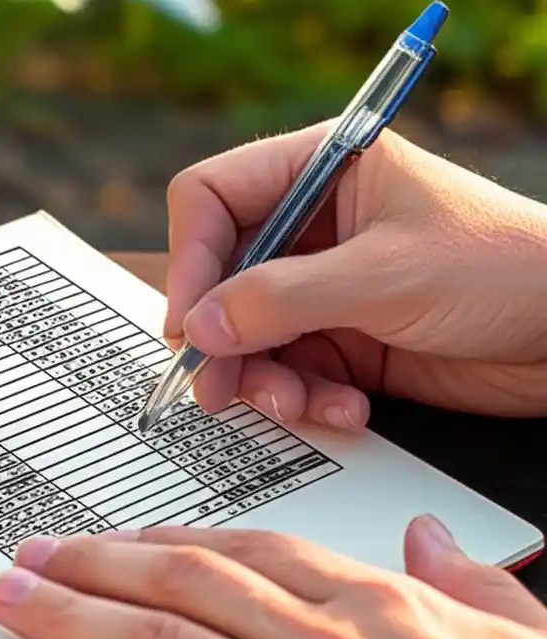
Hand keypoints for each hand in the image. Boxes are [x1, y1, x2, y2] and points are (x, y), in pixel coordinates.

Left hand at [0, 519, 546, 638]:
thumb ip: (473, 586)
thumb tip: (427, 539)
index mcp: (384, 613)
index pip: (256, 552)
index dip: (177, 538)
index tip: (126, 540)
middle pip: (186, 585)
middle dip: (97, 564)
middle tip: (32, 556)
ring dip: (73, 619)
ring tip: (13, 604)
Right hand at [163, 121, 546, 428]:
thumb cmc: (507, 268)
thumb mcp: (383, 277)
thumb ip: (280, 300)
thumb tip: (199, 328)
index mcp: (321, 170)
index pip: (212, 198)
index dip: (191, 259)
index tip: (190, 322)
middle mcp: (313, 226)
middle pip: (220, 276)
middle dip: (222, 336)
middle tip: (218, 387)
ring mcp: (325, 285)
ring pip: (248, 333)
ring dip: (264, 378)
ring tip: (294, 404)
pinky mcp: (345, 339)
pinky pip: (290, 370)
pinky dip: (306, 397)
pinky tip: (345, 408)